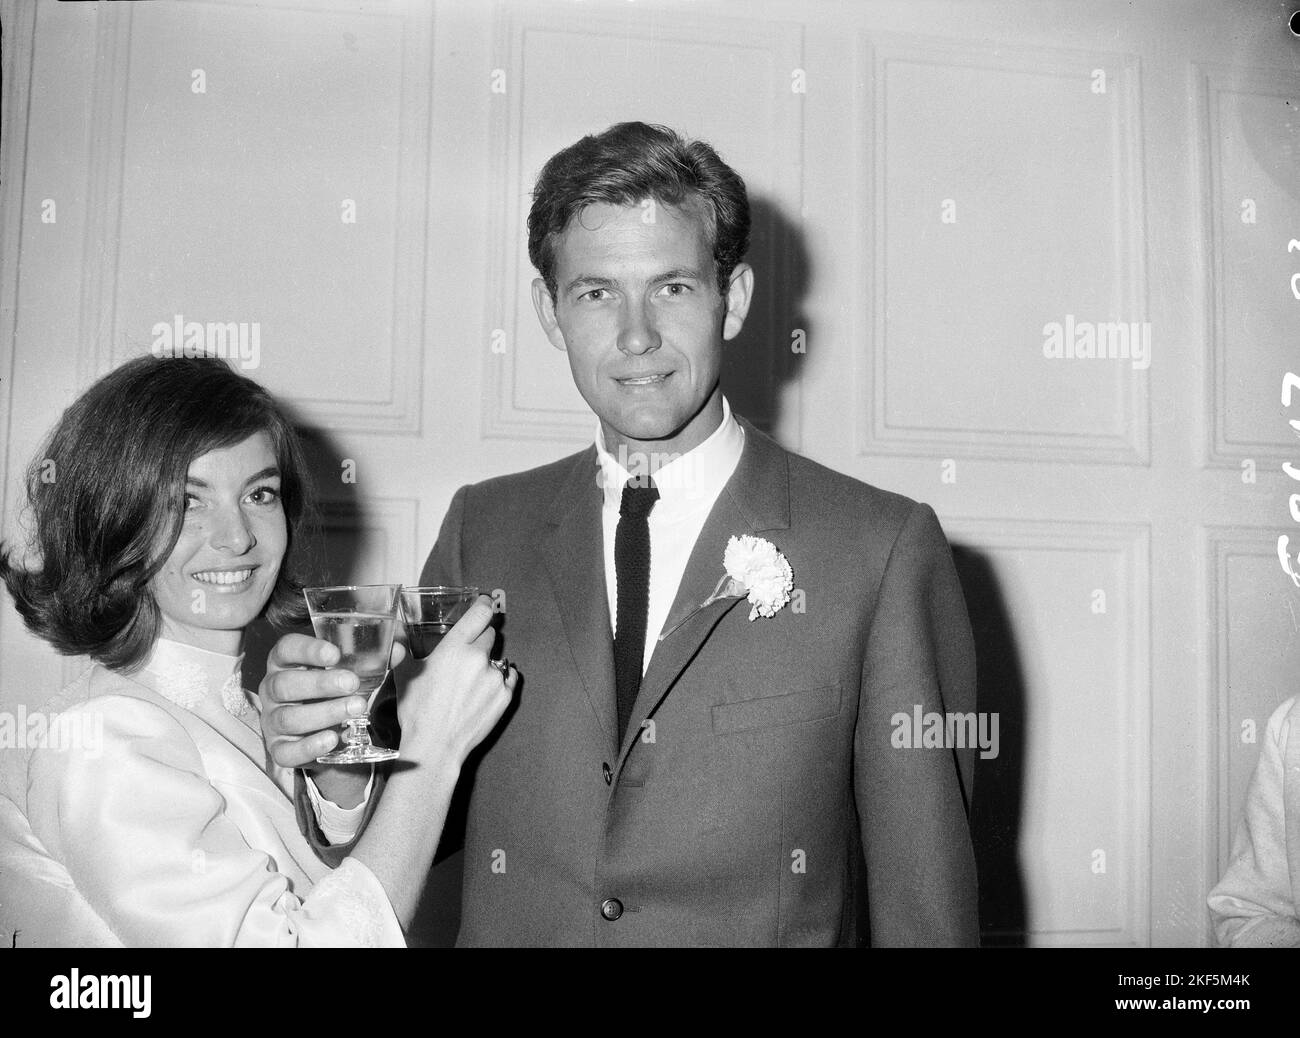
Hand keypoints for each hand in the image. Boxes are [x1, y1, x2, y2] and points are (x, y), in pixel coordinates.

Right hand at [258, 632, 406, 769]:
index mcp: (286, 663)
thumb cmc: (335, 693)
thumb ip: (374, 660)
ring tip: (356, 708)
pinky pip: (287, 751)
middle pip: (285, 684)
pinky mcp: (279, 749)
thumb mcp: (351, 673)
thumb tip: (399, 650)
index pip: (286, 648)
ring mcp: (272, 721)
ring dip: (324, 713)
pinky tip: (333, 739)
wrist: (329, 734)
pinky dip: (309, 746)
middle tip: (353, 684)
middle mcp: (273, 690)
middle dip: (320, 684)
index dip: (308, 650)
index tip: (335, 654)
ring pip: (288, 718)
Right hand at [394, 594, 515, 765]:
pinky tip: (485, 690)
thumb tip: (396, 636)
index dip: (484, 605)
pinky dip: (500, 680)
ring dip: (487, 664)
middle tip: (467, 653)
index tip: (487, 603)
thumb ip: (403, 651)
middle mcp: (479, 658)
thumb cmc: (416, 710)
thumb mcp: (404, 676)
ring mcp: (495, 677)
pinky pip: (509, 678)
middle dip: (480, 639)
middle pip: (489, 635)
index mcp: (455, 647)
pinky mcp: (505, 696)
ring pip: (497, 659)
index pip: (480, 614)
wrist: (435, 747)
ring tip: (471, 682)